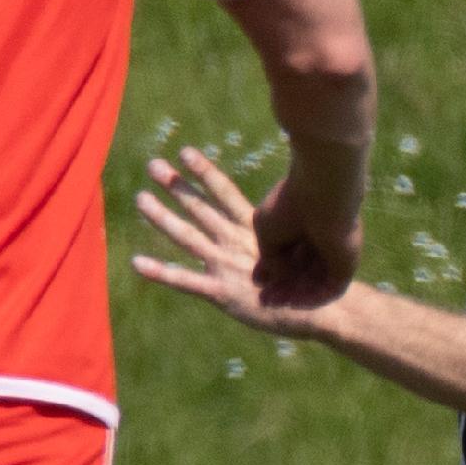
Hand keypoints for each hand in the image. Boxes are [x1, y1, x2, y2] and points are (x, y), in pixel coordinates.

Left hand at [132, 149, 331, 338]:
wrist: (328, 312)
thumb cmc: (315, 283)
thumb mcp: (297, 252)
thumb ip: (279, 237)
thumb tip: (284, 220)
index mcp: (255, 232)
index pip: (226, 194)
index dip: (205, 172)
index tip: (186, 152)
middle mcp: (238, 243)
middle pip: (202, 209)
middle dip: (177, 186)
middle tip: (153, 165)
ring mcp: (228, 266)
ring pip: (188, 237)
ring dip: (162, 217)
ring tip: (140, 198)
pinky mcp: (223, 293)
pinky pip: (186, 282)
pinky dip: (161, 272)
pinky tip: (136, 263)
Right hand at [252, 173, 362, 311]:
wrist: (321, 197)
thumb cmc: (289, 207)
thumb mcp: (266, 232)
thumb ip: (270, 259)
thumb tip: (273, 279)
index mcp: (301, 227)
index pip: (286, 256)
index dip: (271, 272)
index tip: (256, 285)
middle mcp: (319, 242)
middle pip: (300, 272)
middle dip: (282, 288)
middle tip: (265, 302)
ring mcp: (335, 254)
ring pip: (315, 282)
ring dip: (296, 296)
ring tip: (278, 305)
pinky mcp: (347, 265)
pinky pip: (331, 289)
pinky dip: (314, 298)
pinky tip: (296, 304)